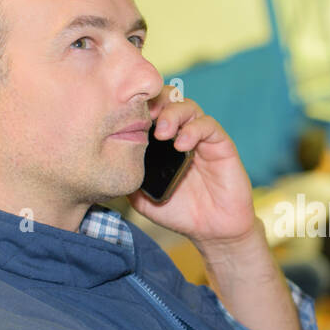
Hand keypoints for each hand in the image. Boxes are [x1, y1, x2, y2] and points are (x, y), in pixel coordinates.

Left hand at [128, 85, 257, 247]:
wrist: (212, 230)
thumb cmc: (179, 212)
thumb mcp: (143, 198)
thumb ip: (129, 180)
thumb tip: (108, 166)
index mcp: (162, 142)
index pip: (151, 110)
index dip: (138, 107)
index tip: (123, 116)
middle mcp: (182, 133)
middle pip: (168, 99)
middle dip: (154, 102)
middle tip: (142, 117)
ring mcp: (202, 138)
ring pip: (188, 107)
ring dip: (172, 114)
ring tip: (161, 132)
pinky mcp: (221, 144)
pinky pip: (208, 125)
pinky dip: (193, 130)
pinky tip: (181, 145)